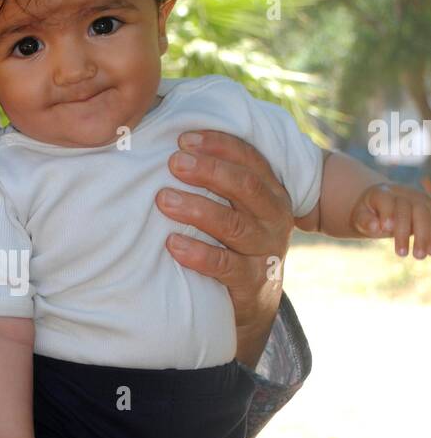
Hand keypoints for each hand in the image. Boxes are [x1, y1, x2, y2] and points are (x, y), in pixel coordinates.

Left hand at [156, 130, 295, 365]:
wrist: (253, 299)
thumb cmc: (233, 240)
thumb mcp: (235, 207)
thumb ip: (217, 179)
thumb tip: (173, 142)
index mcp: (271, 191)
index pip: (250, 159)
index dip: (218, 145)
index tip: (183, 139)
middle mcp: (274, 217)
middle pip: (245, 187)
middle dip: (209, 171)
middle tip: (174, 163)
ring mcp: (265, 250)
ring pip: (234, 224)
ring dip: (197, 209)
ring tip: (163, 200)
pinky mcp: (251, 283)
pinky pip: (225, 266)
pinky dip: (198, 254)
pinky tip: (172, 243)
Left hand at [351, 180, 430, 258]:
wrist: (381, 204)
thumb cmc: (368, 213)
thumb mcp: (360, 216)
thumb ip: (365, 220)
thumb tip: (375, 227)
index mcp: (384, 192)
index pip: (388, 201)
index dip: (388, 213)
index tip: (386, 228)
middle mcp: (405, 194)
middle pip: (411, 208)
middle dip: (406, 230)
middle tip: (401, 253)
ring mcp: (420, 200)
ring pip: (427, 215)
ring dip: (426, 236)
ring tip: (420, 256)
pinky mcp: (428, 209)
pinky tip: (430, 252)